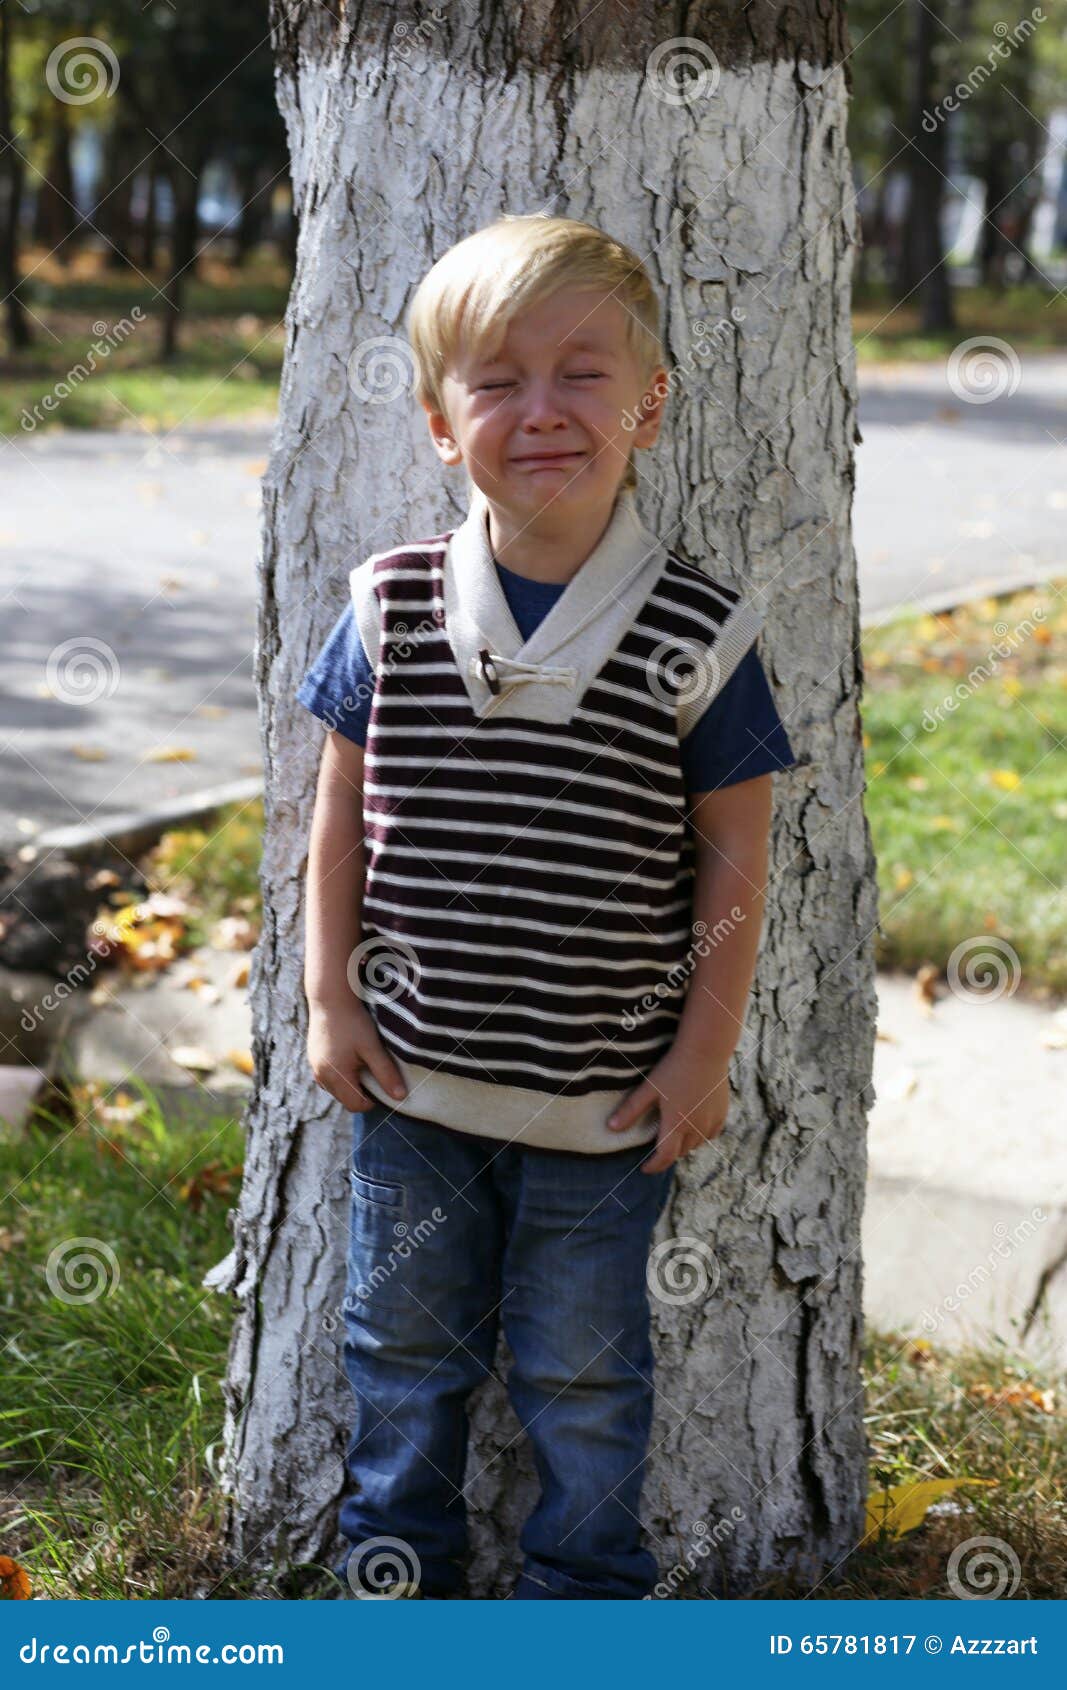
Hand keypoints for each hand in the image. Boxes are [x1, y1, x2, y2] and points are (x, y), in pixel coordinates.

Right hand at [306, 996, 406, 1113]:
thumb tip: (399, 1097)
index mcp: (335, 1076)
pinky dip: (341, 1073)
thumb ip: (386, 1073)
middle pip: (345, 1099)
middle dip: (362, 1091)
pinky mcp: (313, 1058)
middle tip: (374, 1070)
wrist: (330, 998)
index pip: (356, 1105)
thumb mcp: (372, 1047)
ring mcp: (315, 1068)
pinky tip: (350, 1055)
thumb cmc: (353, 1022)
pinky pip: (329, 1077)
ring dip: (351, 1082)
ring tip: (362, 1060)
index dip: (373, 1100)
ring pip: (337, 1089)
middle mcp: (321, 1076)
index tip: (383, 1082)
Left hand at [605, 1041, 730, 1172]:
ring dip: (684, 1145)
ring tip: (673, 1136)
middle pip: (680, 1152)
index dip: (654, 1166)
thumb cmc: (673, 1068)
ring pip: (696, 1144)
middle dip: (667, 1153)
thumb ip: (630, 1110)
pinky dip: (700, 1135)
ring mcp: (711, 1121)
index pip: (665, 1157)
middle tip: (656, 1147)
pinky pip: (711, 1134)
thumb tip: (610, 1128)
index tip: (644, 1168)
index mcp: (676, 1124)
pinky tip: (693, 1126)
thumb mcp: (649, 1088)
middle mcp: (696, 1128)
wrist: (706, 1051)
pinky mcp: (722, 1113)